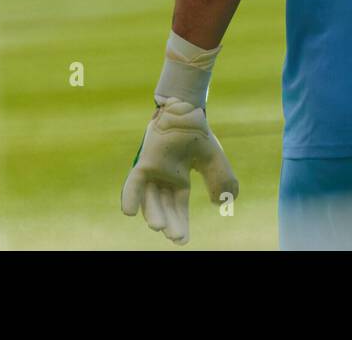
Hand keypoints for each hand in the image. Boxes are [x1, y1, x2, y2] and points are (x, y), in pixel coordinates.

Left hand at [121, 98, 238, 243]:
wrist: (188, 111)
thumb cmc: (198, 134)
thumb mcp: (214, 160)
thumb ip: (221, 180)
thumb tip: (223, 204)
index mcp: (179, 181)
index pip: (178, 207)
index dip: (180, 223)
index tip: (182, 240)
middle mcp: (164, 180)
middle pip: (164, 207)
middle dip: (169, 222)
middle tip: (174, 236)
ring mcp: (153, 171)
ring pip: (150, 198)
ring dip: (153, 213)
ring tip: (158, 227)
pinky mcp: (145, 162)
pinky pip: (134, 182)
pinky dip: (131, 196)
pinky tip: (129, 212)